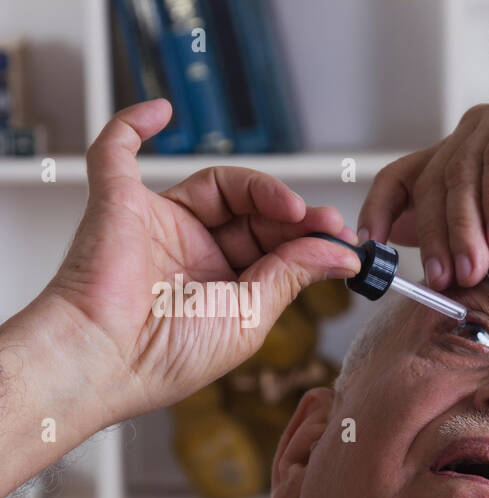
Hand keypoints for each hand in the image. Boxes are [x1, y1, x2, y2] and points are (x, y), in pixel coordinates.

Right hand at [36, 99, 359, 421]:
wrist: (108, 360)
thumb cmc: (170, 355)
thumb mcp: (252, 315)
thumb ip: (293, 275)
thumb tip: (343, 252)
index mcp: (223, 286)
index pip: (275, 246)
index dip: (309, 239)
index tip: (344, 240)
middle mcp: (193, 253)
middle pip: (254, 214)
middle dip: (294, 218)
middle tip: (327, 223)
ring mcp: (157, 226)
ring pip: (218, 185)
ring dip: (261, 187)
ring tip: (291, 207)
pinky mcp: (117, 204)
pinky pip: (117, 153)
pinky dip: (135, 126)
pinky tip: (162, 111)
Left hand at [357, 87, 488, 288]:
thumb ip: (464, 236)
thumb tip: (404, 244)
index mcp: (469, 155)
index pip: (407, 174)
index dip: (382, 208)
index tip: (371, 247)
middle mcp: (482, 128)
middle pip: (432, 178)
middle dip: (434, 235)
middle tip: (444, 279)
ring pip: (461, 170)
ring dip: (463, 225)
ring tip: (473, 267)